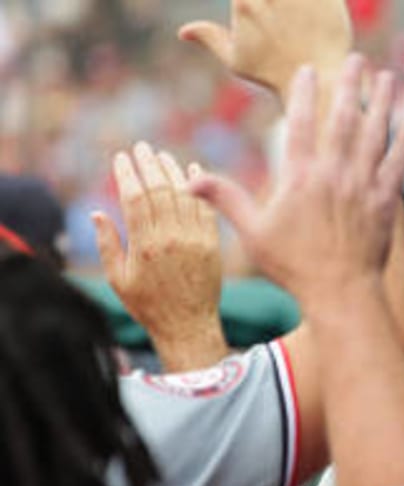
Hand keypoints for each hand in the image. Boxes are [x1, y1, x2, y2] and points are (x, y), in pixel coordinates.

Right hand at [93, 144, 226, 371]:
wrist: (188, 326)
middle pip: (159, 191)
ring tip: (162, 155)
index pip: (134, 198)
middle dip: (148, 165)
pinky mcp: (213, 245)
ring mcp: (195, 241)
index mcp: (144, 246)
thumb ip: (108, 244)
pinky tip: (194, 170)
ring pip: (184, 196)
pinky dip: (200, 188)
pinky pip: (207, 209)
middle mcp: (171, 239)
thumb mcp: (118, 279)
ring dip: (172, 171)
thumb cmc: (148, 306)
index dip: (128, 174)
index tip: (122, 158)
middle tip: (141, 147)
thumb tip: (97, 212)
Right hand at [179, 0, 351, 102]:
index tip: (244, 3)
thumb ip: (211, 38)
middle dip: (267, 0)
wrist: (319, 82)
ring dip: (290, 0)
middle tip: (266, 7)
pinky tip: (311, 6)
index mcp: (244, 3)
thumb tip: (183, 31)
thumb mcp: (238, 60)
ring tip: (288, 11)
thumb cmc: (274, 74)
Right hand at [191, 56, 403, 312]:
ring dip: (381, 103)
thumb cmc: (294, 267)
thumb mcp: (253, 233)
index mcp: (299, 177)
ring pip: (374, 135)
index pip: (300, 124)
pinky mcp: (386, 201)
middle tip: (356, 60)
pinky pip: (398, 163)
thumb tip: (188, 180)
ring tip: (386, 78)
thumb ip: (226, 199)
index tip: (309, 70)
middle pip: (343, 119)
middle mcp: (333, 175)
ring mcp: (362, 186)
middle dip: (350, 85)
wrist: (341, 293)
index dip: (304, 93)